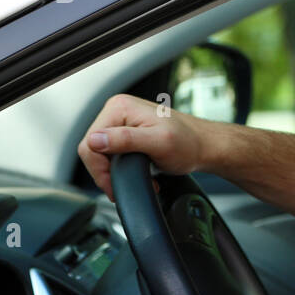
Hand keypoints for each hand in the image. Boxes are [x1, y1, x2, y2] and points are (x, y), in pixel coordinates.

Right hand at [77, 94, 212, 199]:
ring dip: (114, 172)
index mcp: (119, 107)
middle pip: (92, 148)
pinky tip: (136, 172)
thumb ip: (125, 140)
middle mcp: (117, 110)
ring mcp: (121, 121)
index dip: (99, 169)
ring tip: (138, 178)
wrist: (205, 146)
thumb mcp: (158, 143)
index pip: (89, 142)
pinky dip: (120, 168)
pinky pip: (110, 153)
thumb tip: (95, 140)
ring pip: (100, 154)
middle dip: (106, 172)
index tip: (113, 185)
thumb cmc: (189, 143)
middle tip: (124, 187)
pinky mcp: (126, 132)